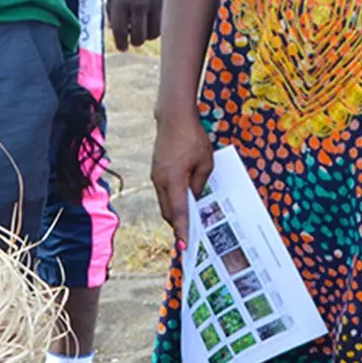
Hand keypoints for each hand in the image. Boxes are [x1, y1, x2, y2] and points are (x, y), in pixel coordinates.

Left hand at [108, 0, 162, 50]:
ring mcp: (155, 5)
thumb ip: (112, 11)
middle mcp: (139, 5)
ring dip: (148, 34)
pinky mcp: (165, 5)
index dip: (120, 44)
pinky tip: (151, 19)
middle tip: (133, 37)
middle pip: (139, 38)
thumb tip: (112, 29)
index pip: (119, 31)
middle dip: (135, 41)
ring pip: (153, 34)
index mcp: (121, 3)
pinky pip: (163, 25)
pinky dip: (157, 27)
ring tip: (144, 26)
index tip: (123, 48)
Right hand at [152, 109, 213, 245]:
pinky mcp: (156, 171)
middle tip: (190, 235)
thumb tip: (194, 198)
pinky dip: (172, 199)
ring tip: (188, 219)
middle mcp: (160, 181)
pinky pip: (164, 192)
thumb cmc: (193, 137)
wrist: (173, 117)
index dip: (182, 230)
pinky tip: (183, 199)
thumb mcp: (205, 163)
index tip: (184, 245)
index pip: (178, 212)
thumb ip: (199, 184)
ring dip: (175, 212)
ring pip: (164, 202)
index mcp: (174, 180)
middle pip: (168, 211)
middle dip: (178, 224)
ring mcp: (156, 176)